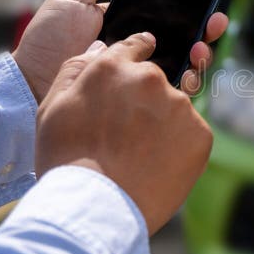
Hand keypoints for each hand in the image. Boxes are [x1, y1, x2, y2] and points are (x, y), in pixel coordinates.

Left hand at [13, 0, 228, 100]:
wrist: (33, 79)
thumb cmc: (48, 38)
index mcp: (129, 23)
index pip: (169, 13)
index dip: (192, 7)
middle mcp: (141, 48)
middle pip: (186, 37)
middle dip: (207, 29)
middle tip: (215, 22)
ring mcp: (143, 72)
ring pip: (186, 63)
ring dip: (202, 54)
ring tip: (200, 48)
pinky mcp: (141, 95)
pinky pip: (173, 89)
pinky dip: (188, 81)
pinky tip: (188, 72)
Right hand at [35, 32, 212, 234]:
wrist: (96, 207)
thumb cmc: (67, 160)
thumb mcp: (53, 107)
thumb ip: (76, 69)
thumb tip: (101, 48)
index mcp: (113, 67)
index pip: (134, 46)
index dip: (136, 56)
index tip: (137, 66)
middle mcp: (151, 78)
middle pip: (153, 82)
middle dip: (143, 101)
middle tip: (125, 135)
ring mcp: (179, 105)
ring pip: (174, 108)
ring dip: (162, 124)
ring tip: (139, 156)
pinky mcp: (200, 133)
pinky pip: (191, 134)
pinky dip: (179, 147)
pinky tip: (157, 166)